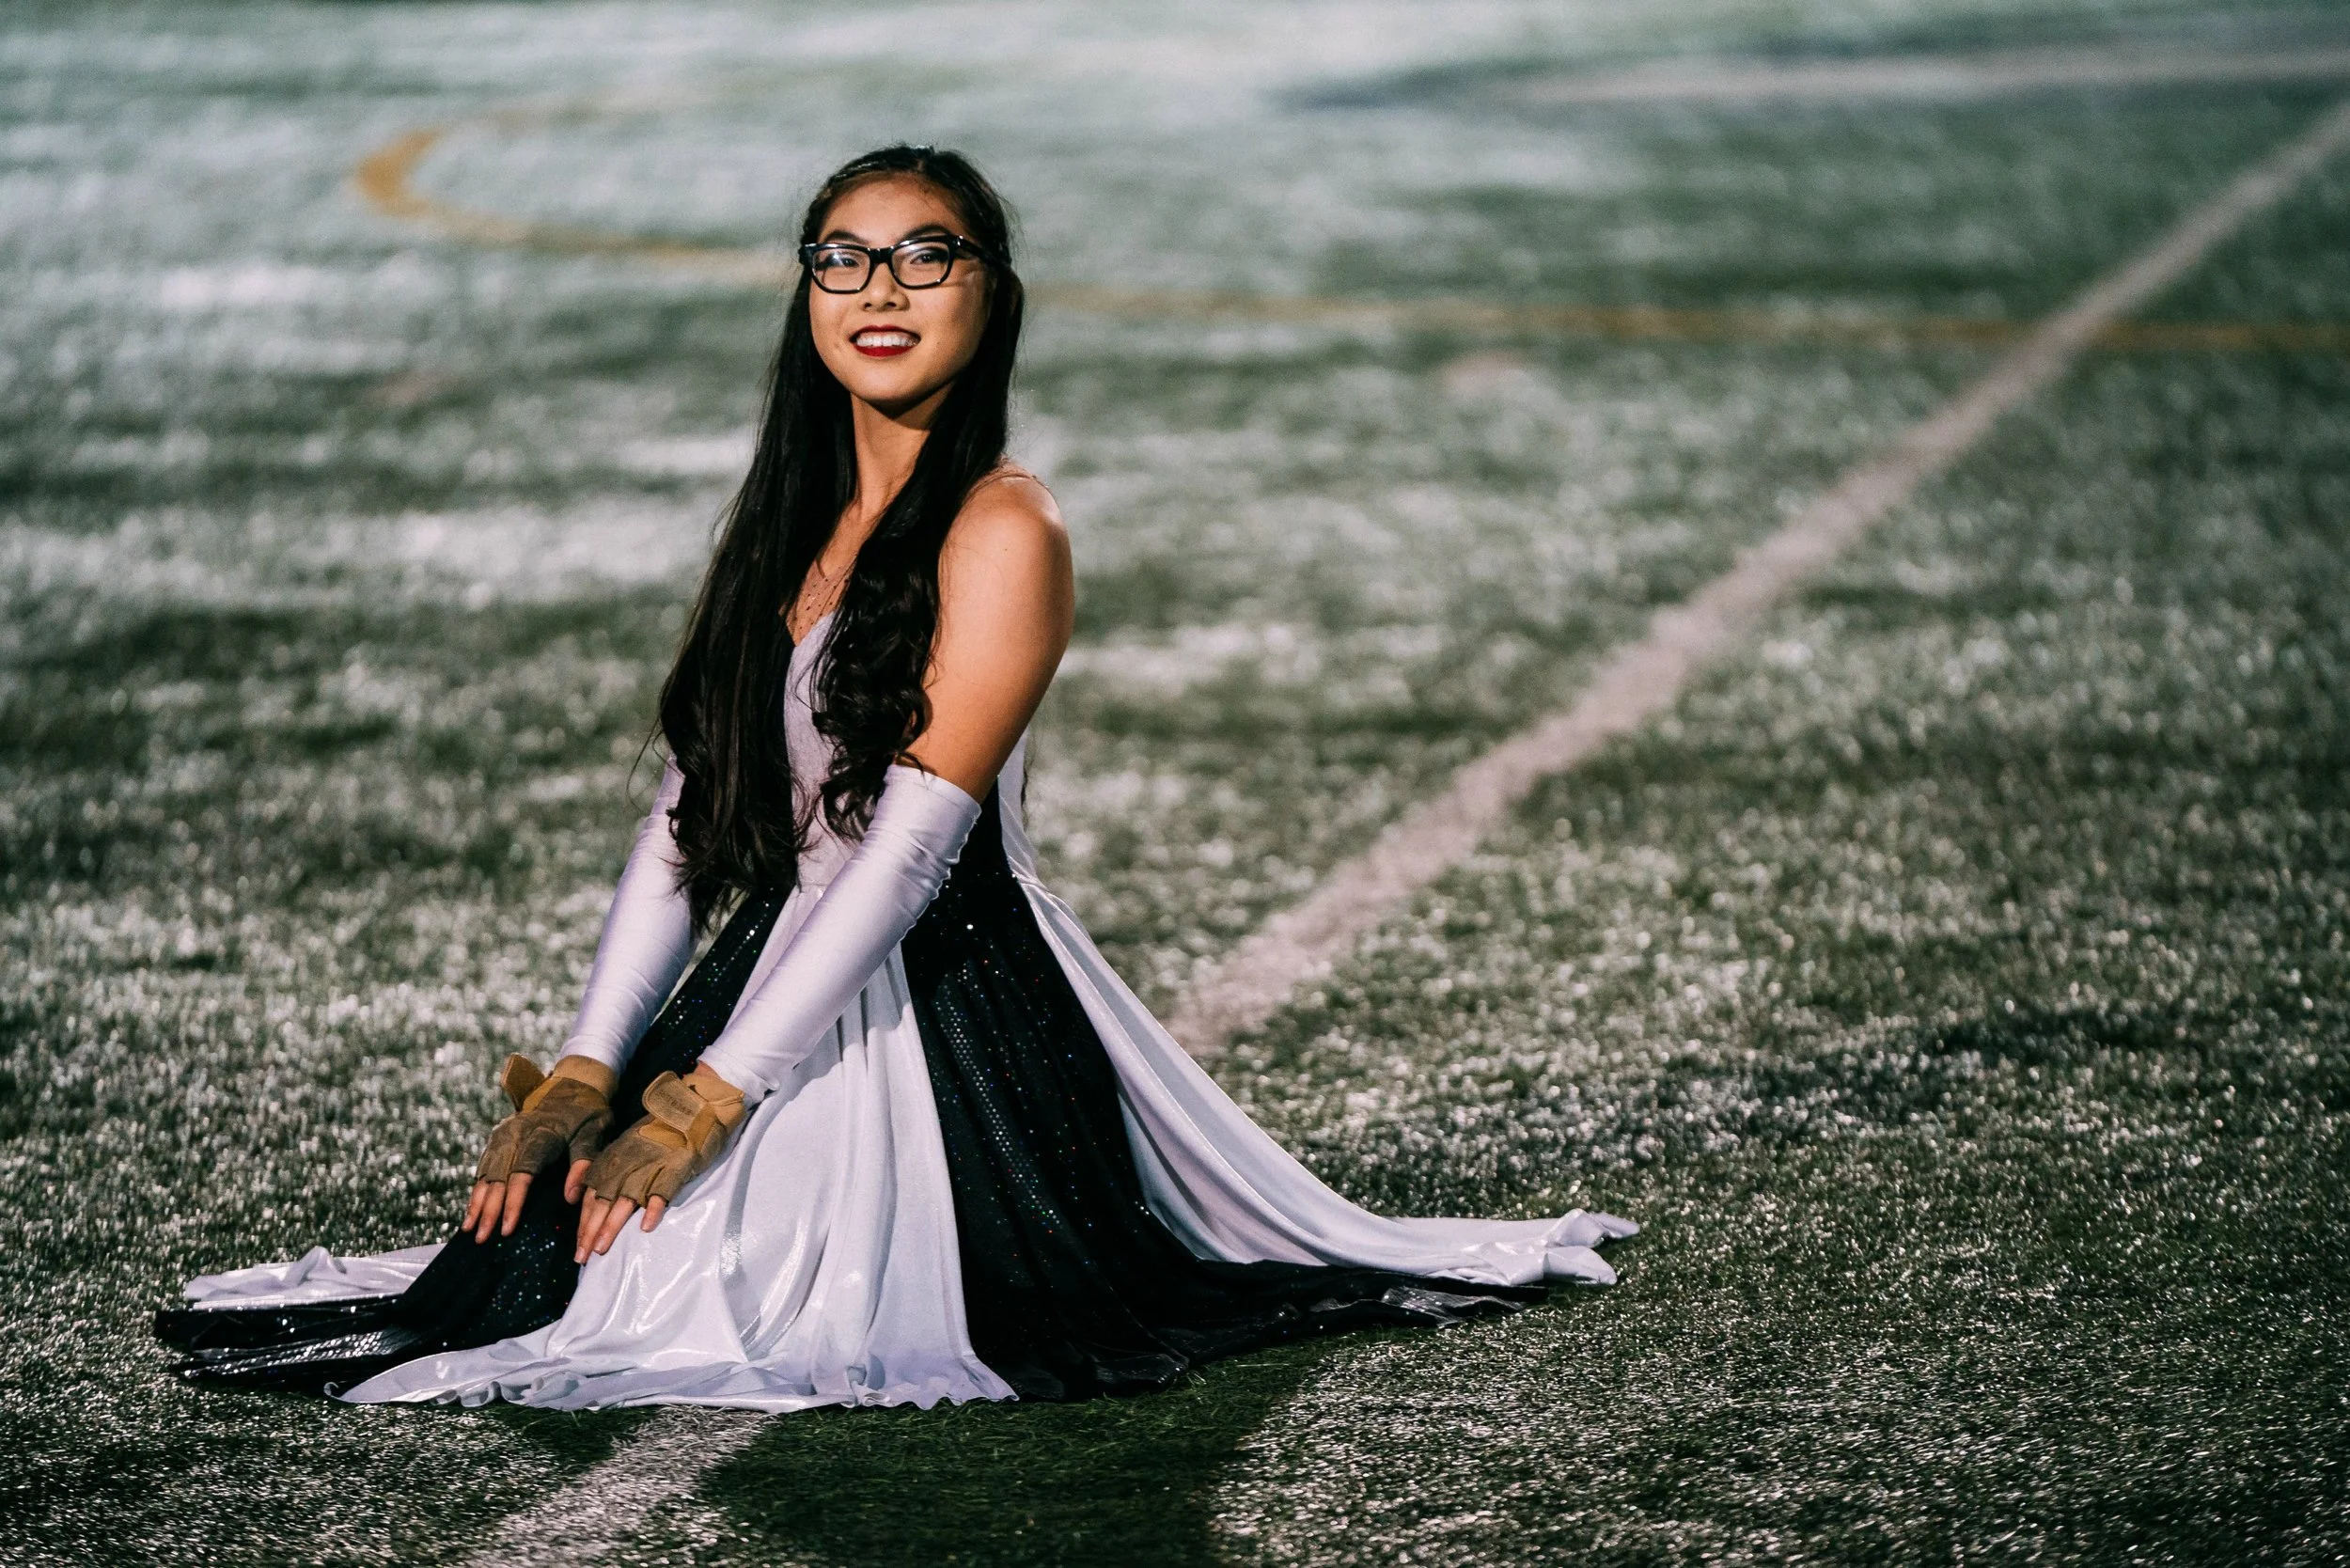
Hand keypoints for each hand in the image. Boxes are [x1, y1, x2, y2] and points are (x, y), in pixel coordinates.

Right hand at [463, 1054, 616, 1243]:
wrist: (573, 1084)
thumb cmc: (587, 1114)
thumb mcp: (595, 1133)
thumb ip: (584, 1163)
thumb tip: (571, 1197)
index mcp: (542, 1132)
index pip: (523, 1171)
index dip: (514, 1201)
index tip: (507, 1227)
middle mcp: (517, 1132)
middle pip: (498, 1175)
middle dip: (488, 1208)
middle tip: (483, 1237)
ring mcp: (503, 1133)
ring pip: (486, 1171)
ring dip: (477, 1202)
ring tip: (470, 1230)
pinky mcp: (497, 1136)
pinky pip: (483, 1166)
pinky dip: (476, 1189)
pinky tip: (472, 1210)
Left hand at [576, 1066, 745, 1260]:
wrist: (694, 1106)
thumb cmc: (664, 1131)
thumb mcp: (633, 1146)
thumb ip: (617, 1170)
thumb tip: (599, 1200)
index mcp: (616, 1159)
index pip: (592, 1195)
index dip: (584, 1222)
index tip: (579, 1246)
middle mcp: (628, 1165)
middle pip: (602, 1202)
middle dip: (590, 1231)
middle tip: (581, 1257)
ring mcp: (651, 1167)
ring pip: (625, 1200)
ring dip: (612, 1225)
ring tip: (602, 1249)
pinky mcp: (675, 1167)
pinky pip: (662, 1190)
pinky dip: (653, 1207)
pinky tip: (646, 1226)